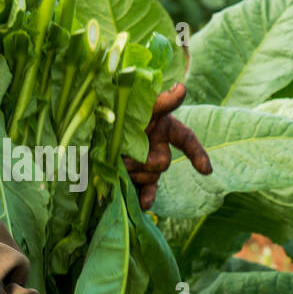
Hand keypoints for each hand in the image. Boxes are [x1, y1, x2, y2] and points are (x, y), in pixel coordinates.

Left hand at [124, 76, 212, 211]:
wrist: (86, 125)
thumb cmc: (113, 108)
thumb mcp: (137, 104)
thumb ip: (160, 100)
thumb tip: (182, 88)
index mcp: (163, 126)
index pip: (186, 140)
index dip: (197, 154)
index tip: (206, 171)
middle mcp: (156, 146)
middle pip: (163, 162)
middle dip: (145, 162)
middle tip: (123, 157)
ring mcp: (145, 163)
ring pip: (151, 176)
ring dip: (135, 173)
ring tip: (117, 164)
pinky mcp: (133, 177)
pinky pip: (146, 190)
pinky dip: (146, 197)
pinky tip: (144, 205)